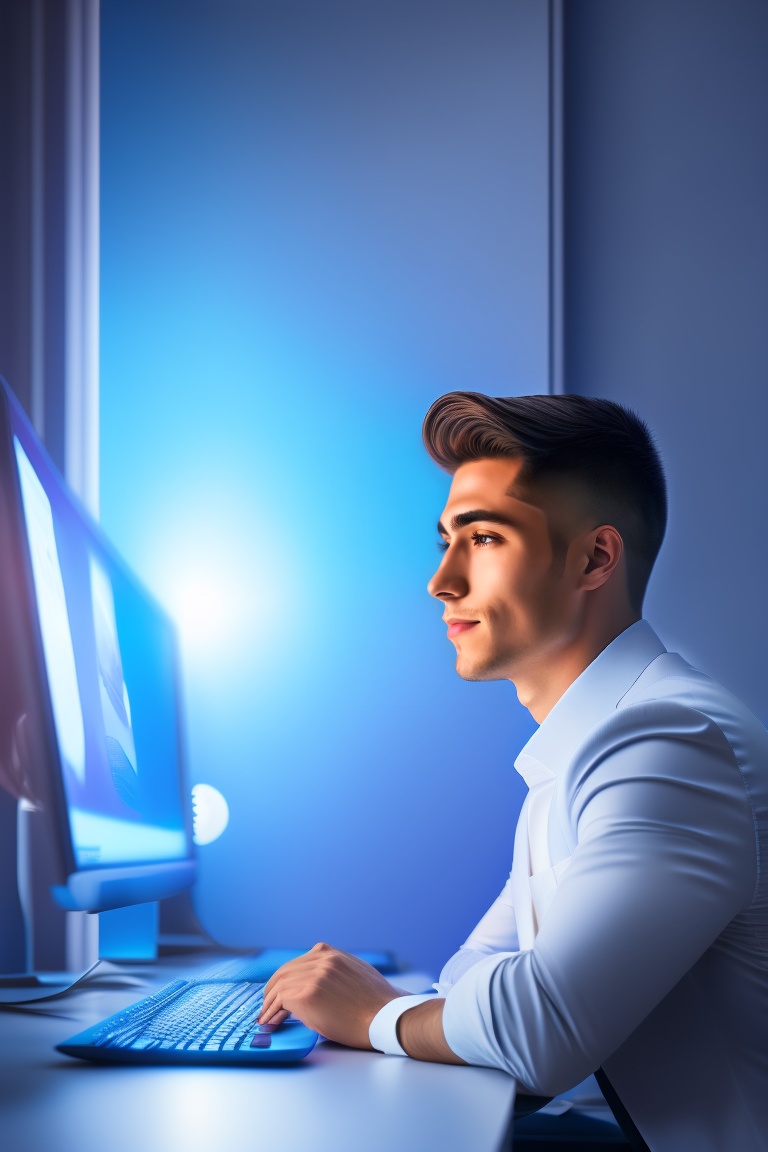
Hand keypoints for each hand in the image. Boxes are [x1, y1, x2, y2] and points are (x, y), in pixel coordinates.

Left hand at [258, 942, 402, 1048]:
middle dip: (273, 990)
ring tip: (266, 1018)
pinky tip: (271, 1021)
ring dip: (270, 1003)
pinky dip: (272, 1012)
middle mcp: (321, 959)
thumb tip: (317, 984)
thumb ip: (333, 972)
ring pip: (280, 985)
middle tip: (267, 1006)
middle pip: (285, 972)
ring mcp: (313, 975)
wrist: (385, 1017)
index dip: (285, 978)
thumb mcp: (355, 973)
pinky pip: (280, 1001)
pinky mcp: (306, 994)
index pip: (298, 962)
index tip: (279, 991)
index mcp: (331, 954)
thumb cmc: (375, 1003)